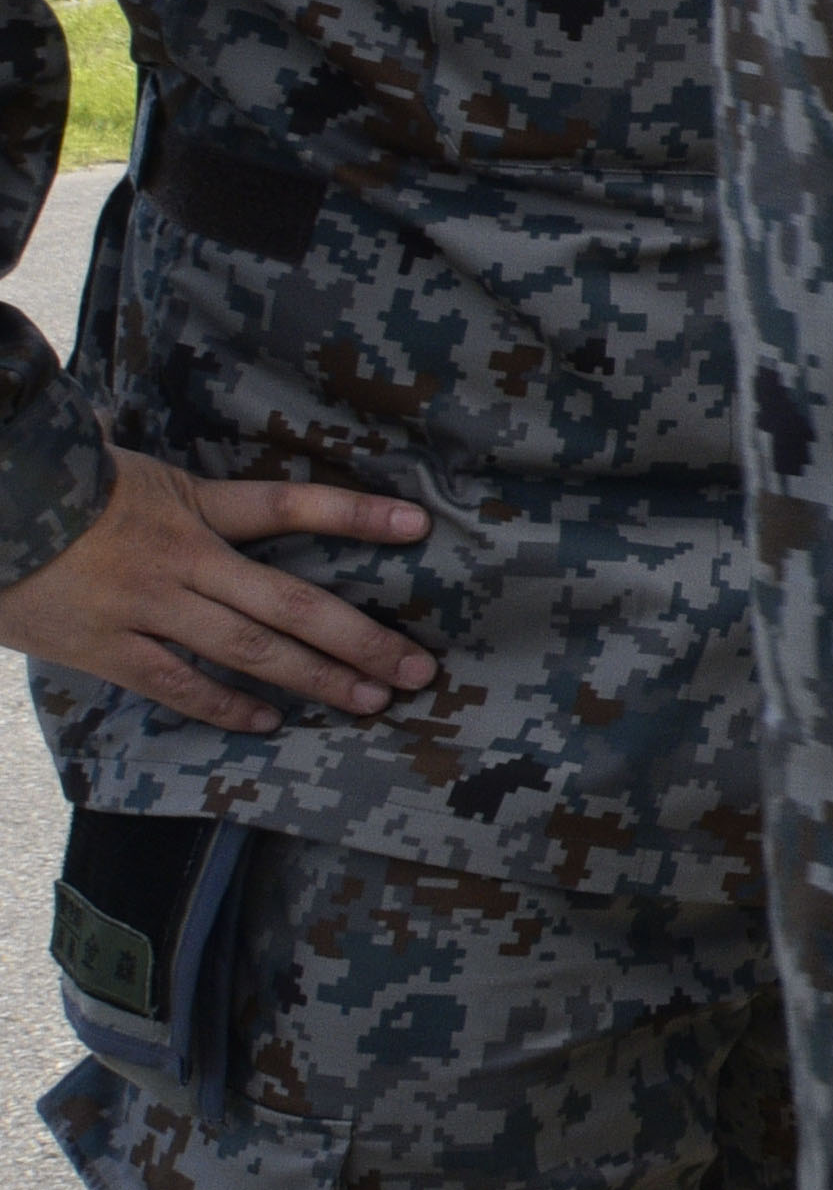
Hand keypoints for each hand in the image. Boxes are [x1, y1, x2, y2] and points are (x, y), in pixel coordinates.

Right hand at [0, 449, 433, 728]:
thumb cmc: (55, 486)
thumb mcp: (127, 467)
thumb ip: (185, 488)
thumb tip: (222, 480)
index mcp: (192, 505)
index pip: (291, 503)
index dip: (357, 513)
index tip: (418, 524)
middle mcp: (183, 558)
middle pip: (292, 602)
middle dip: (362, 639)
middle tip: (419, 670)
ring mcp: (146, 606)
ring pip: (250, 651)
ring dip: (317, 679)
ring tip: (372, 701)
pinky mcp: (106, 647)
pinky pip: (179, 684)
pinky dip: (227, 706)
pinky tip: (270, 723)